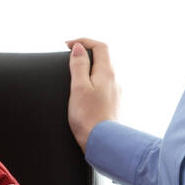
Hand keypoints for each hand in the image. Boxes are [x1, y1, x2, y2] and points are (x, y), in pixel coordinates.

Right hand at [64, 38, 120, 153]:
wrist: (103, 143)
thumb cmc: (89, 117)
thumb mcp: (78, 87)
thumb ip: (79, 66)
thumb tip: (79, 48)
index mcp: (107, 73)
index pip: (100, 46)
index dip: (84, 41)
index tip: (68, 45)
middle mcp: (115, 81)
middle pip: (104, 58)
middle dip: (87, 53)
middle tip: (70, 56)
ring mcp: (116, 93)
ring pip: (104, 72)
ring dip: (90, 67)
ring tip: (75, 74)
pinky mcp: (113, 104)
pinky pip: (104, 85)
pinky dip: (93, 81)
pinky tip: (84, 93)